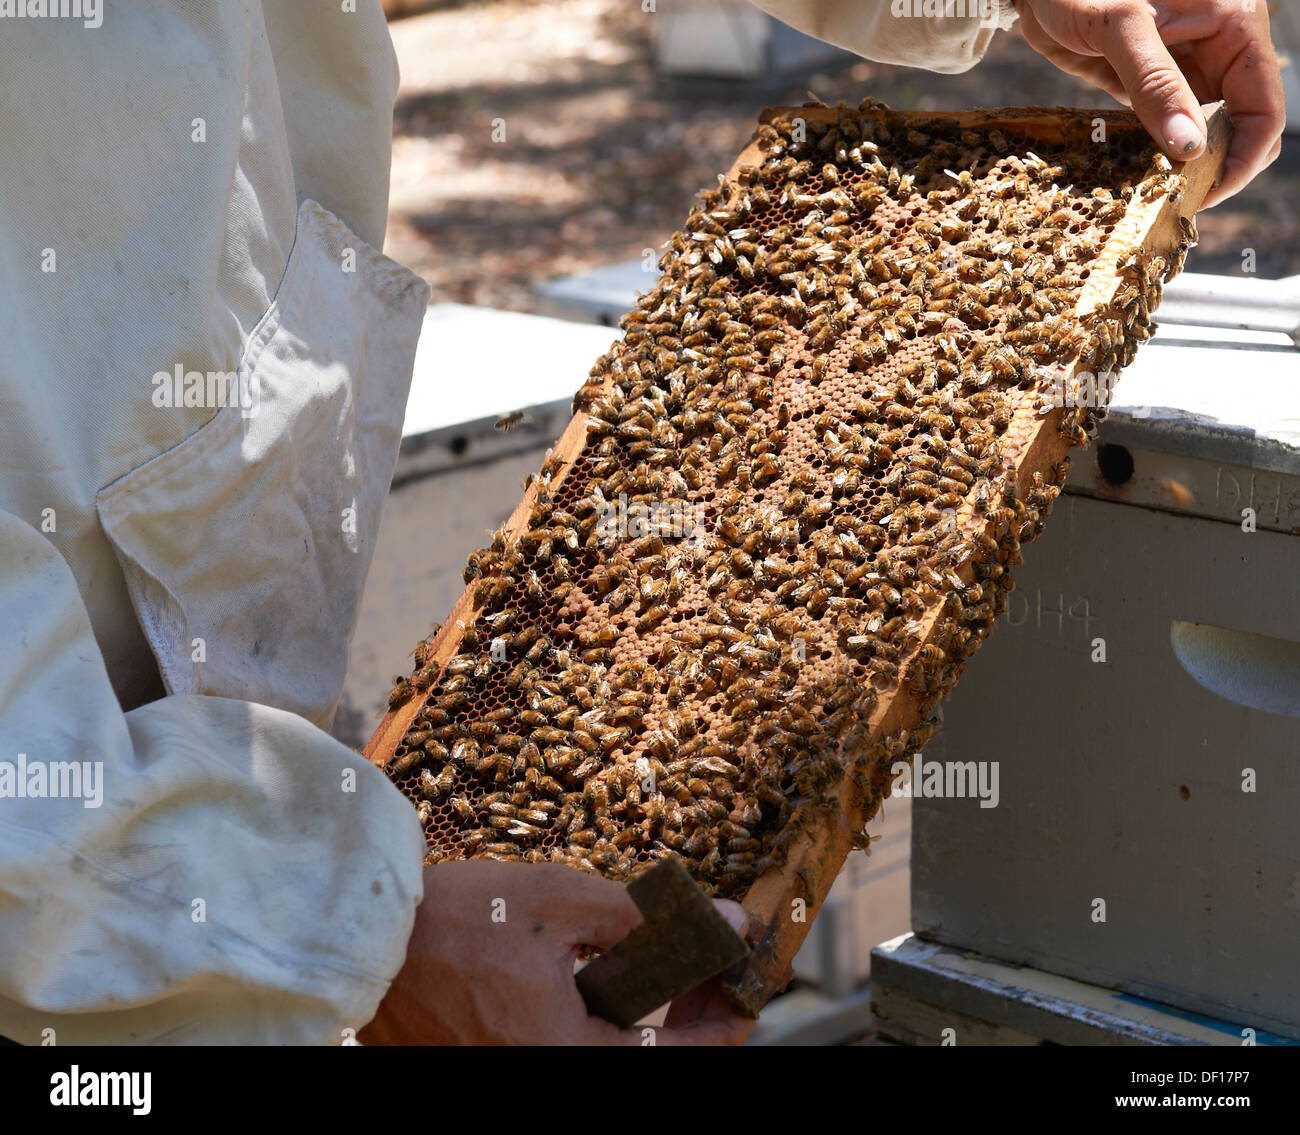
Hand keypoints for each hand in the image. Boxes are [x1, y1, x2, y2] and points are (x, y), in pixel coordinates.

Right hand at [359, 860, 754, 1044]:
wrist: (365, 940)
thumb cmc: (457, 917)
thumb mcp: (562, 901)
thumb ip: (649, 916)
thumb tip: (727, 920)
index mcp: (565, 1055)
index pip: (674, 1059)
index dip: (723, 1025)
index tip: (749, 991)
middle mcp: (542, 1077)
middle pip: (642, 1062)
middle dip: (688, 1019)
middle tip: (712, 970)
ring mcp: (514, 1074)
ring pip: (605, 1055)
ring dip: (646, 1019)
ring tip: (668, 966)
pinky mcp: (493, 1065)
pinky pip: (566, 1049)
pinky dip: (602, 1021)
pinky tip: (609, 976)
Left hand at [1013, 0, 1284, 205]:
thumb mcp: (1120, 24)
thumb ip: (1154, 82)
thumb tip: (1189, 148)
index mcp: (1234, 23)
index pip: (1263, 105)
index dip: (1243, 156)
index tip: (1205, 193)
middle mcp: (1218, 48)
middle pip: (1241, 126)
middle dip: (1217, 168)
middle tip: (1175, 201)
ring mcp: (1184, 69)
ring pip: (1204, 132)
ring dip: (1185, 168)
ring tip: (1155, 198)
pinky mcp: (1148, 84)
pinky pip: (1166, 128)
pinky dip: (1157, 156)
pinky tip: (1136, 178)